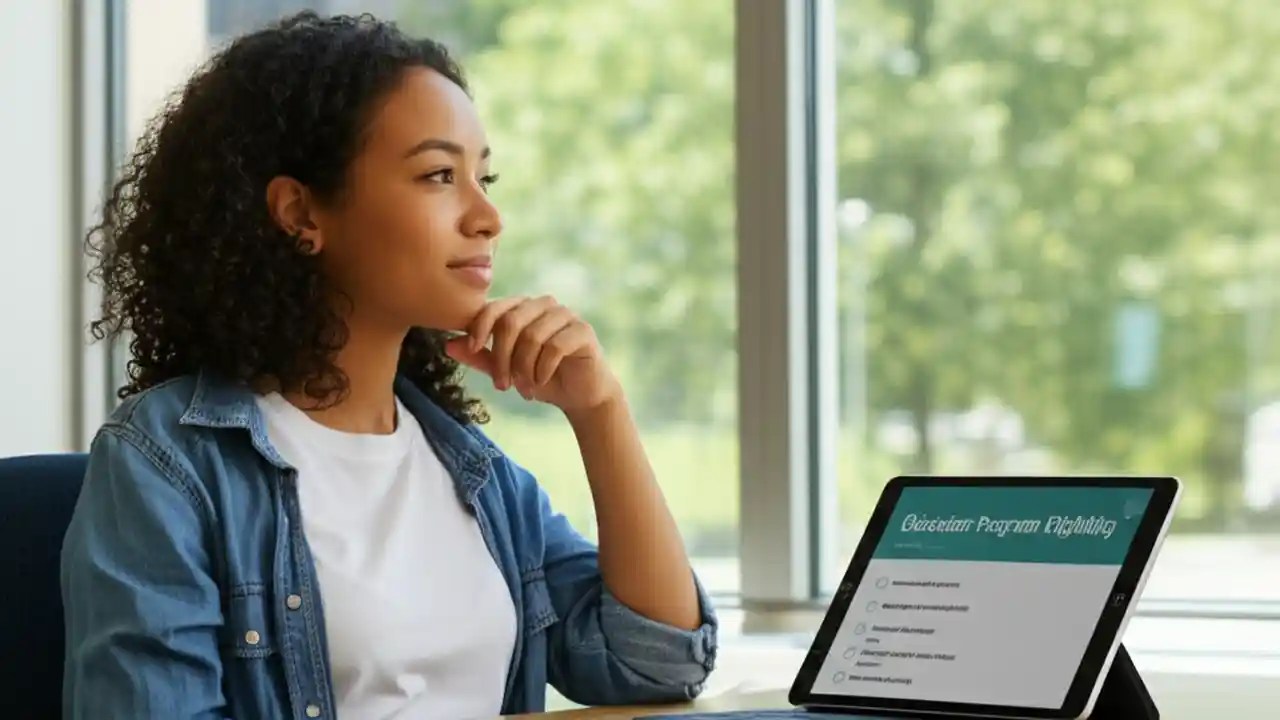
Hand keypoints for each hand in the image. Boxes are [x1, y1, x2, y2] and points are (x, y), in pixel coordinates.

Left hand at [444, 296, 622, 413]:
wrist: (580, 394)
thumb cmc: (541, 377)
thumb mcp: (505, 369)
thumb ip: (480, 357)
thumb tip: (448, 345)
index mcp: (522, 308)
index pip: (495, 307)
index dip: (480, 327)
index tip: (473, 350)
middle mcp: (543, 305)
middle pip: (511, 322)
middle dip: (502, 358)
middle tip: (502, 386)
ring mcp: (565, 315)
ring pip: (532, 336)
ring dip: (523, 369)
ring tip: (524, 389)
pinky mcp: (583, 331)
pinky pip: (554, 347)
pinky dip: (542, 369)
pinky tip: (541, 382)